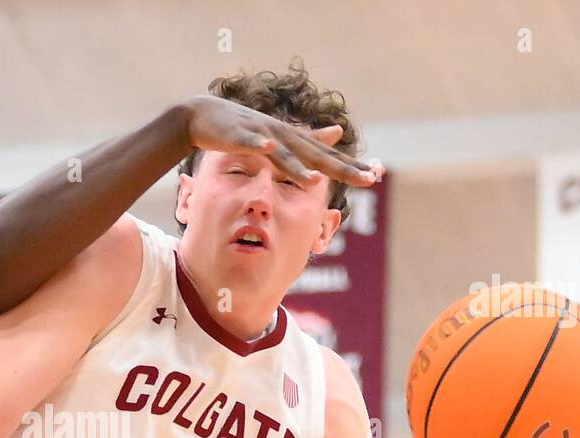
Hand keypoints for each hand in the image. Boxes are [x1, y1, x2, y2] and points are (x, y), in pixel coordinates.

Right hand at [183, 93, 381, 188]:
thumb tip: (338, 132)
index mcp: (294, 140)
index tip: (376, 175)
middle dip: (342, 169)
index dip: (351, 166)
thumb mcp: (281, 135)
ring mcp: (261, 134)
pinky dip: (258, 144)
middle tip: (369, 179)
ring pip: (283, 154)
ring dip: (299, 167)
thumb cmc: (244, 127)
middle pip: (315, 156)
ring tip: (317, 181)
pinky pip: (249, 142)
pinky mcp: (237, 136)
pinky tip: (267, 147)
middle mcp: (283, 136)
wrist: (204, 115)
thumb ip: (309, 138)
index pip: (328, 156)